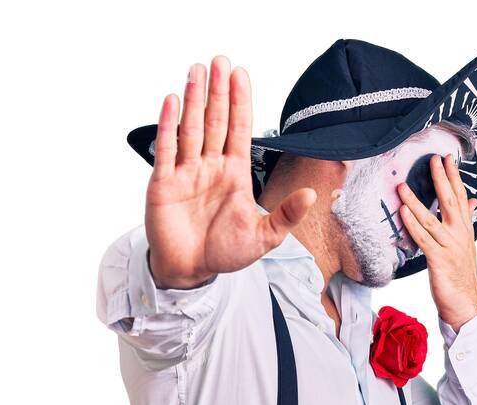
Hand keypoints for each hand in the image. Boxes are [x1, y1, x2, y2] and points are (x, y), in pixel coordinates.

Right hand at [145, 57, 316, 289]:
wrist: (191, 272)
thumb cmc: (225, 253)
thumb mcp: (264, 238)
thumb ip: (286, 216)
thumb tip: (312, 196)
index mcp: (235, 174)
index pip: (239, 129)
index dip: (241, 102)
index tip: (241, 74)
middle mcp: (211, 166)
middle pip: (215, 121)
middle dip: (218, 91)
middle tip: (219, 60)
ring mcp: (186, 172)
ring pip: (191, 128)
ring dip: (193, 99)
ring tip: (197, 71)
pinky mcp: (164, 183)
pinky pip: (167, 149)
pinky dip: (168, 125)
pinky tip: (173, 101)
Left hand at [397, 153, 476, 331]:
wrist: (465, 303)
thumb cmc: (462, 274)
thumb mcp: (465, 244)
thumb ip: (466, 220)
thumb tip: (472, 201)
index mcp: (465, 229)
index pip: (460, 197)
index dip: (454, 177)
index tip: (447, 159)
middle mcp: (459, 234)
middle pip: (449, 201)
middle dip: (441, 179)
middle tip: (434, 160)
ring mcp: (449, 246)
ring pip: (431, 219)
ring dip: (416, 201)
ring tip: (403, 186)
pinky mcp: (438, 260)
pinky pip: (423, 239)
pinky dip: (413, 225)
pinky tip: (404, 213)